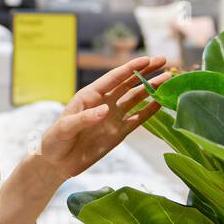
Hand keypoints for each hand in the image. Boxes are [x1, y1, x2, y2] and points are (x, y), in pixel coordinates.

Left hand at [37, 56, 170, 182]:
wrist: (57, 163)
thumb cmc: (55, 141)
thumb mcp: (65, 128)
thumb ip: (84, 118)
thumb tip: (105, 110)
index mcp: (89, 96)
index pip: (113, 78)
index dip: (130, 68)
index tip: (147, 59)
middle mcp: (104, 103)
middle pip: (129, 84)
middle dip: (146, 72)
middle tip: (165, 61)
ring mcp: (112, 117)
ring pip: (136, 99)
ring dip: (152, 89)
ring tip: (168, 80)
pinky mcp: (118, 133)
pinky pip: (137, 119)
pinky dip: (150, 110)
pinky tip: (162, 102)